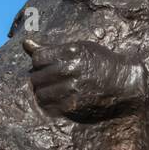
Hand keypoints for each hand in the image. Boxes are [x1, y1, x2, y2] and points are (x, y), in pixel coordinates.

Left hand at [23, 38, 145, 121]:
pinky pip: (49, 106)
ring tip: (53, 91)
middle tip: (49, 80)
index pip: (38, 58)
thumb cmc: (99, 62)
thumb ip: (50, 49)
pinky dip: (50, 104)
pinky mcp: (73, 105)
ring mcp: (71, 88)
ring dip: (43, 93)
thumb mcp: (78, 49)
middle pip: (36, 77)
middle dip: (40, 79)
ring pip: (40, 93)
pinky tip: (59, 100)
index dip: (40, 63)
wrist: (123, 83)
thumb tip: (25, 43)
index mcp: (71, 52)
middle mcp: (70, 69)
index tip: (47, 66)